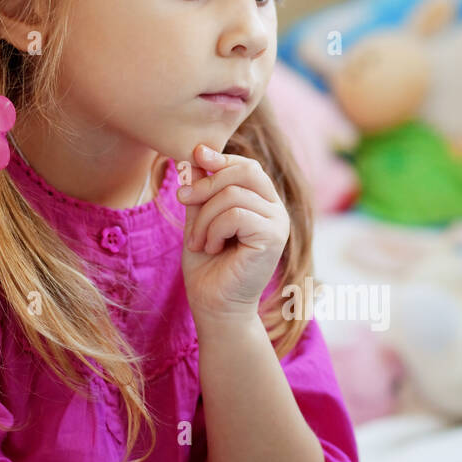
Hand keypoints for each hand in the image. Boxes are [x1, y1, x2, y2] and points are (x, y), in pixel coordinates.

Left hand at [177, 144, 289, 323]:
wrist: (215, 307)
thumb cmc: (208, 268)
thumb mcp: (199, 220)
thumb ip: (201, 191)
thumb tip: (195, 154)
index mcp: (261, 203)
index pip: (246, 166)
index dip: (220, 158)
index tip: (194, 155)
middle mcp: (275, 210)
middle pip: (244, 171)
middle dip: (206, 184)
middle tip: (183, 201)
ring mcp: (278, 223)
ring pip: (234, 195)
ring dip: (204, 218)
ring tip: (199, 242)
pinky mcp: (273, 237)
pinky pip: (236, 214)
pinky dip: (214, 230)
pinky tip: (212, 248)